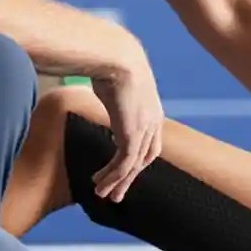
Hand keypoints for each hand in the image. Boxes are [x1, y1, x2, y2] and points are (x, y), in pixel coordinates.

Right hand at [89, 50, 163, 202]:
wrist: (116, 55)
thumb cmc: (111, 60)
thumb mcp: (115, 78)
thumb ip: (111, 88)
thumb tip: (97, 79)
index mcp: (152, 108)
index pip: (149, 141)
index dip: (136, 156)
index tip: (121, 167)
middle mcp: (153, 120)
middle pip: (145, 157)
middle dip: (130, 176)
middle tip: (117, 193)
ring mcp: (145, 128)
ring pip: (133, 165)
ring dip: (118, 181)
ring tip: (104, 195)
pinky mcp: (133, 133)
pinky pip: (124, 163)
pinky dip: (113, 176)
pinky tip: (100, 184)